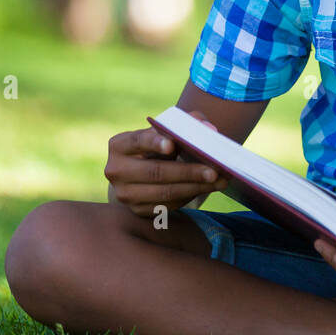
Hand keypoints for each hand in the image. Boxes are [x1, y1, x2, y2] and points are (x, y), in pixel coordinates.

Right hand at [104, 110, 228, 215]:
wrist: (139, 174)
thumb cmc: (157, 146)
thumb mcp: (164, 131)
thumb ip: (186, 123)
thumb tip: (208, 129)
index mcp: (119, 145)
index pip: (137, 141)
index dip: (154, 142)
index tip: (172, 145)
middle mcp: (116, 170)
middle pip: (155, 171)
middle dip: (188, 172)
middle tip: (214, 171)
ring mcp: (125, 194)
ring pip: (164, 192)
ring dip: (195, 187)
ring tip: (219, 182)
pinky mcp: (137, 210)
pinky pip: (168, 206)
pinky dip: (190, 197)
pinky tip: (207, 189)